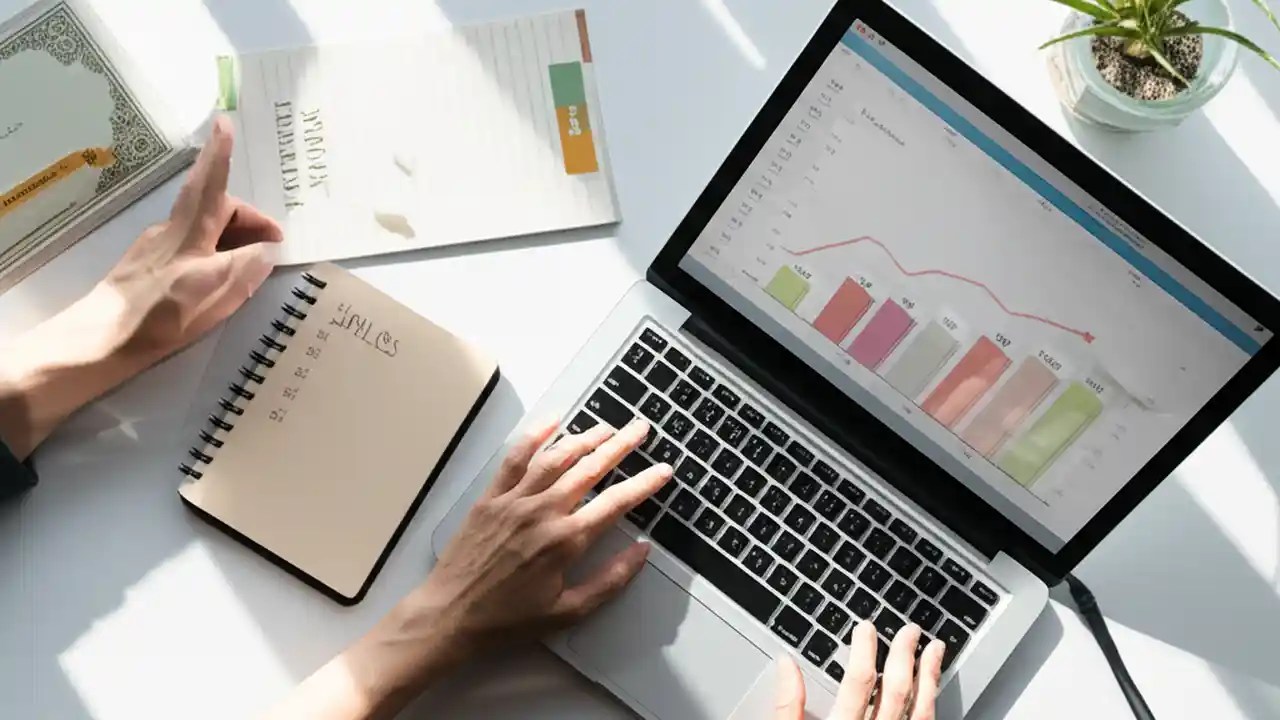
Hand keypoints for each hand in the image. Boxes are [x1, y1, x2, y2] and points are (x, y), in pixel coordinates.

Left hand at [94, 114, 282, 365]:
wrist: (101, 338)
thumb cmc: (159, 317)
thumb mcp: (212, 296)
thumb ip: (244, 269)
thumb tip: (266, 251)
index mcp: (190, 235)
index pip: (212, 185)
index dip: (220, 154)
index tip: (224, 123)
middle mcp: (172, 231)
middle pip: (213, 205)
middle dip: (245, 213)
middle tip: (271, 237)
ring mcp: (157, 246)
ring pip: (202, 224)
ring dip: (231, 231)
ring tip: (252, 259)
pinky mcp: (148, 262)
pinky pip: (191, 242)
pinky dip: (214, 246)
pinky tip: (220, 273)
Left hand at [271, 417, 672, 719]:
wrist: (450, 615)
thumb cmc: (507, 620)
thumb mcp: (567, 612)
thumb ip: (610, 581)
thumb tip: (642, 552)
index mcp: (565, 541)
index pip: (616, 503)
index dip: (644, 484)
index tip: (664, 471)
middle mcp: (542, 512)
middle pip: (589, 468)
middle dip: (620, 445)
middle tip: (640, 429)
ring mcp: (514, 501)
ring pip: (556, 457)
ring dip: (585, 437)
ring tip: (607, 426)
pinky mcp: (490, 497)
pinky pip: (515, 459)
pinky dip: (535, 436)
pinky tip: (552, 421)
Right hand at [774, 621, 944, 719]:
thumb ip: (787, 706)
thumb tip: (787, 664)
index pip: (859, 682)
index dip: (864, 650)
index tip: (866, 627)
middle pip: (896, 691)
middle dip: (905, 655)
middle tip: (910, 630)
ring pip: (920, 709)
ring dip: (929, 676)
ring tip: (935, 650)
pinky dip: (933, 702)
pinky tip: (934, 688)